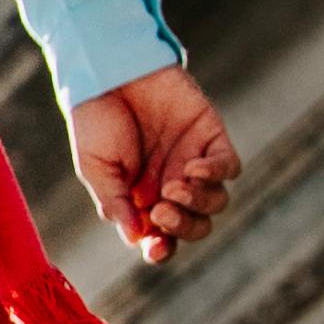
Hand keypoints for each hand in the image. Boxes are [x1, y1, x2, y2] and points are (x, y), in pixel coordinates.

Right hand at [67, 63, 241, 265]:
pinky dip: (215, 174)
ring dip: (197, 202)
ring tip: (173, 185)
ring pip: (215, 201)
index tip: (155, 248)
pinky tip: (192, 168)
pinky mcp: (211, 138)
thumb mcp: (95, 168)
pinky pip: (229, 167)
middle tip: (162, 211)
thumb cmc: (95, 120)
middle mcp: (171, 185)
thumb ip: (114, 202)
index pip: (161, 237)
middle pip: (194, 226)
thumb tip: (134, 238)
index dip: (162, 249)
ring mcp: (193, 162)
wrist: (108, 73)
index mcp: (142, 200)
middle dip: (182, 226)